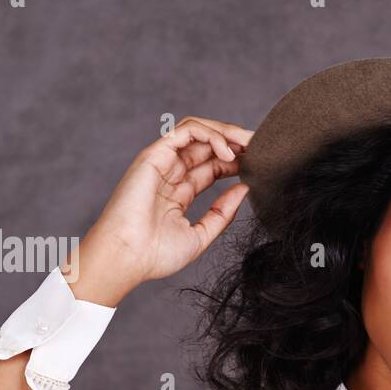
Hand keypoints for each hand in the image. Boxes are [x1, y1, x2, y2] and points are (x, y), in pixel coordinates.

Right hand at [66, 116, 253, 301]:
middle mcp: (170, 173)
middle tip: (263, 148)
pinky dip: (210, 135)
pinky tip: (228, 152)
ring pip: (198, 132)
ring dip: (227, 133)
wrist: (127, 258)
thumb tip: (245, 189)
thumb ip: (222, 213)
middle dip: (237, 142)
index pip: (212, 166)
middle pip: (208, 145)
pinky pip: (185, 131)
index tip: (261, 166)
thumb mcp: (201, 235)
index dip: (237, 162)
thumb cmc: (155, 254)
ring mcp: (161, 162)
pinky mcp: (154, 155)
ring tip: (250, 144)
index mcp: (178, 192)